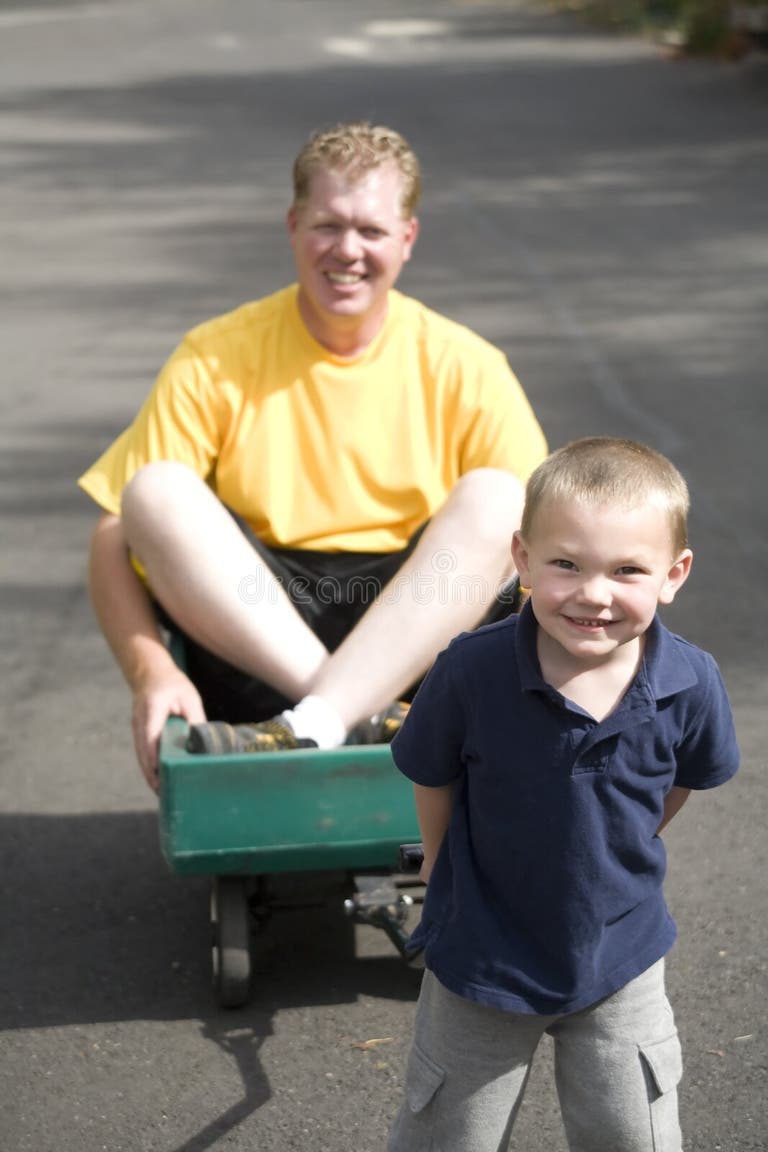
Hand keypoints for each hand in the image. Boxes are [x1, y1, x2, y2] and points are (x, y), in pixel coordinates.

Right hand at [131, 667, 205, 792]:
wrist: (150, 672)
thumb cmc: (173, 685)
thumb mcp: (189, 698)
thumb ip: (194, 718)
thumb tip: (202, 742)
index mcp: (152, 708)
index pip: (150, 735)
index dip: (153, 756)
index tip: (159, 772)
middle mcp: (140, 719)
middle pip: (142, 751)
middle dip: (151, 773)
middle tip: (163, 793)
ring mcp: (136, 726)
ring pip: (140, 754)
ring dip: (149, 773)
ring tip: (161, 792)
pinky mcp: (138, 731)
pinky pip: (142, 752)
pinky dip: (148, 766)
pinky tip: (157, 779)